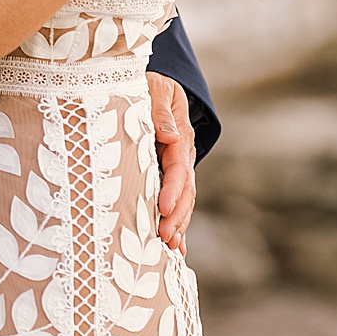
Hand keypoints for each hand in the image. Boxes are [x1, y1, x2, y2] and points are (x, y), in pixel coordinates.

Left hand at [148, 72, 196, 250]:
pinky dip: (178, 225)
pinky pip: (177, 203)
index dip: (172, 190)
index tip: (162, 209)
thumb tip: (169, 135)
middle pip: (185, 190)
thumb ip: (160, 110)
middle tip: (164, 237)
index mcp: (179, 136)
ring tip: (170, 248)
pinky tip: (176, 248)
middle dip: (176, 215)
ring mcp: (178, 169)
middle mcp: (182, 156)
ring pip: (184, 201)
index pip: (178, 167)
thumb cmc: (152, 87)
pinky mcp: (170, 177)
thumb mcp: (156, 89)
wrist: (157, 88)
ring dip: (178, 224)